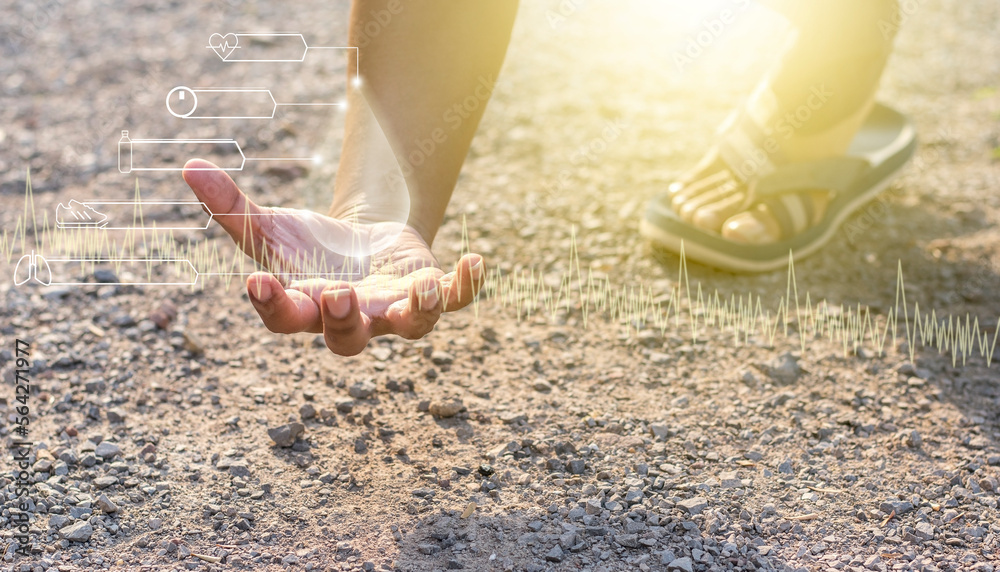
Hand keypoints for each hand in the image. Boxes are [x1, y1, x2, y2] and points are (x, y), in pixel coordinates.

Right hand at [183, 159, 483, 355]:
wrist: (362, 245)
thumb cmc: (309, 247)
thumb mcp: (271, 227)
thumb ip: (232, 207)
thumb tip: (188, 165)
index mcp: (305, 309)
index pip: (283, 319)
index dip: (271, 307)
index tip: (258, 284)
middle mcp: (352, 319)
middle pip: (345, 337)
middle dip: (342, 319)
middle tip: (337, 294)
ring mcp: (394, 311)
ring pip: (410, 328)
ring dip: (416, 313)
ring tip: (419, 288)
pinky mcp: (428, 294)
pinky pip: (453, 300)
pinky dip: (465, 286)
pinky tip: (475, 261)